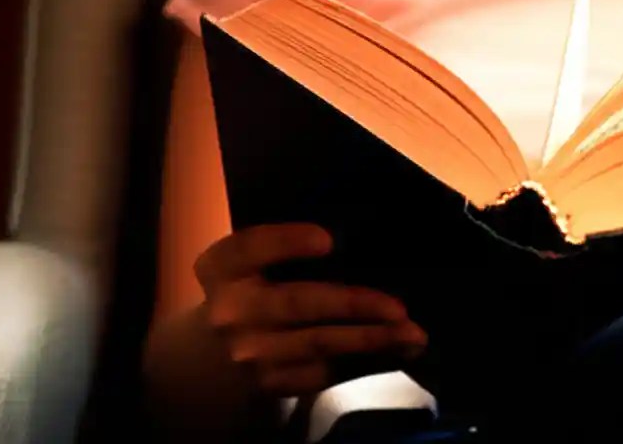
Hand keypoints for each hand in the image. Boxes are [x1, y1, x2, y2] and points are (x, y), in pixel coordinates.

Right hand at [194, 223, 427, 396]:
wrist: (209, 358)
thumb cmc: (250, 292)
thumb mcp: (248, 266)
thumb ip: (285, 250)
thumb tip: (364, 239)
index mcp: (221, 268)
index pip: (248, 248)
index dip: (285, 243)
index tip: (327, 240)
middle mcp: (230, 312)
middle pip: (297, 303)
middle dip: (352, 304)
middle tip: (398, 307)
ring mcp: (250, 353)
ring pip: (319, 343)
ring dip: (372, 339)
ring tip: (413, 333)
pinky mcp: (272, 383)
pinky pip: (327, 372)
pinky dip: (368, 360)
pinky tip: (400, 351)